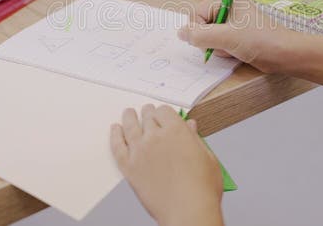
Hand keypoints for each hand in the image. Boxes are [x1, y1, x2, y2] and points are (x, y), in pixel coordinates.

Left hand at [110, 105, 223, 225]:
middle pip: (147, 116)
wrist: (187, 211)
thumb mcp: (207, 158)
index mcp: (177, 131)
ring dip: (129, 117)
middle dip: (148, 113)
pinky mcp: (129, 167)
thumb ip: (195, 139)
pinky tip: (115, 130)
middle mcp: (156, 137)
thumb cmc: (201, 189)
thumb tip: (190, 127)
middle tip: (146, 112)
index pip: (164, 111)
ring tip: (128, 114)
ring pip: (130, 126)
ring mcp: (140, 151)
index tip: (163, 115)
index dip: (164, 112)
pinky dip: (115, 136)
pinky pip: (117, 146)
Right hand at [177, 0, 292, 73]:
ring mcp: (232, 23)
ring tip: (234, 49)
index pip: (196, 13)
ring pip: (209, 37)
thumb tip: (181, 34)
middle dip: (209, 39)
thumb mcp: (227, 37)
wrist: (287, 55)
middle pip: (201, 25)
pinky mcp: (236, 36)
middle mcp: (228, 9)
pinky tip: (236, 53)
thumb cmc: (262, 41)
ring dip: (217, 47)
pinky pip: (219, 44)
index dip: (198, 29)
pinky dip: (224, 51)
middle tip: (225, 44)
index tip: (208, 39)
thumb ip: (201, 35)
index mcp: (226, 0)